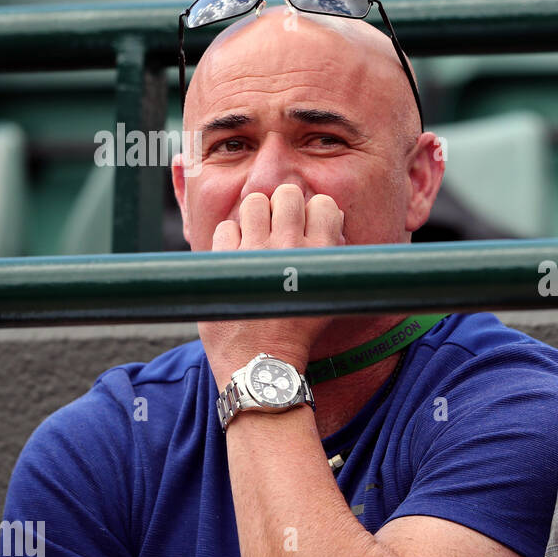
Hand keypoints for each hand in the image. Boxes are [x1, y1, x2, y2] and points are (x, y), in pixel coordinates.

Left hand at [199, 184, 345, 386]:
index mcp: (322, 254)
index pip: (323, 203)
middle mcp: (290, 246)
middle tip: (278, 229)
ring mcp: (255, 251)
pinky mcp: (225, 261)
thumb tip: (330, 225)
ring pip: (254, 202)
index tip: (307, 228)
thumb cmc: (299, 331)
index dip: (314, 212)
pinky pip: (226, 227)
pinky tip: (237, 258)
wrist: (263, 362)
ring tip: (256, 238)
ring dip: (255, 216)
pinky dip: (230, 239)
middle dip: (283, 207)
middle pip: (287, 194)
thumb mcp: (329, 295)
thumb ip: (332, 258)